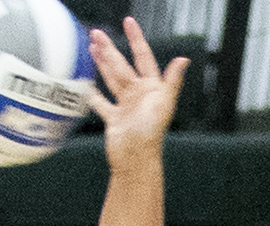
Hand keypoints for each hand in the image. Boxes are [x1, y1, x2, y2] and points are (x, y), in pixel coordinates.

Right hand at [87, 20, 188, 170]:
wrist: (135, 158)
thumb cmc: (150, 133)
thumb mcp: (164, 102)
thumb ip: (172, 80)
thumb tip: (183, 60)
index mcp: (152, 88)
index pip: (143, 56)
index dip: (136, 39)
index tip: (129, 23)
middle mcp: (139, 94)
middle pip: (122, 65)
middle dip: (110, 48)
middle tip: (97, 34)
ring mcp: (126, 105)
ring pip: (111, 78)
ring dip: (102, 63)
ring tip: (92, 48)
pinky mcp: (114, 118)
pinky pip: (101, 102)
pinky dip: (93, 93)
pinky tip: (86, 83)